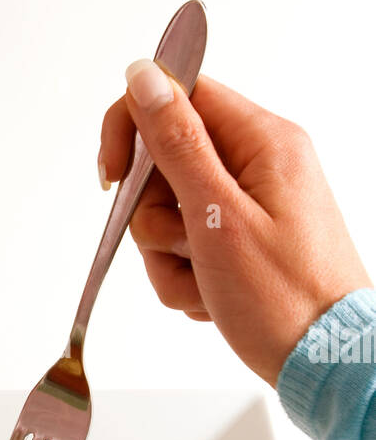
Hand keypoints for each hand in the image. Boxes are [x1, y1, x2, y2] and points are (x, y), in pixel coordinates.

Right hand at [98, 64, 370, 385]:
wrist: (326, 362)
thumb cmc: (285, 298)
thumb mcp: (217, 216)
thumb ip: (177, 143)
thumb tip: (145, 77)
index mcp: (263, 141)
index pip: (178, 95)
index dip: (134, 130)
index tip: (112, 177)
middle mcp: (259, 166)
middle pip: (166, 164)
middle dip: (156, 217)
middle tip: (186, 246)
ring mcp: (251, 206)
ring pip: (169, 214)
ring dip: (169, 257)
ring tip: (205, 283)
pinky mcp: (243, 242)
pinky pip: (186, 248)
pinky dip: (186, 277)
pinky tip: (211, 297)